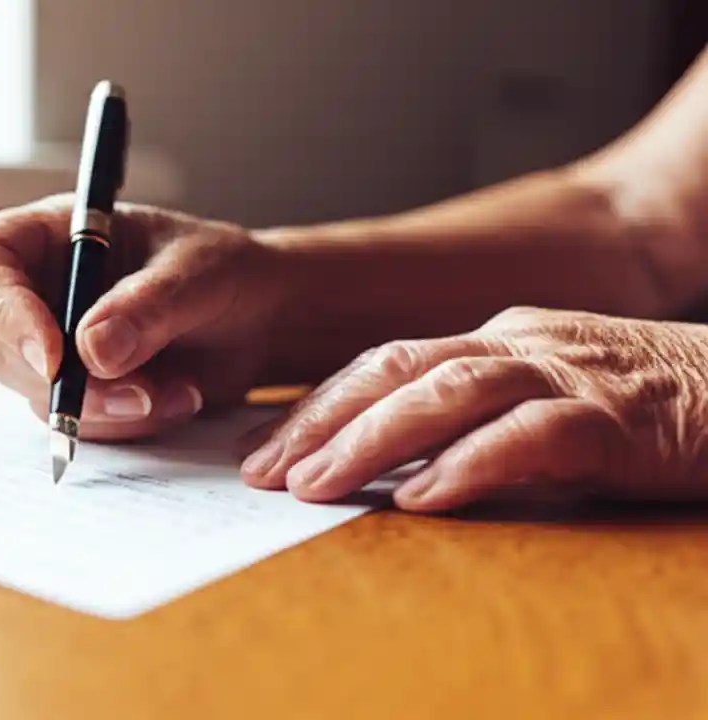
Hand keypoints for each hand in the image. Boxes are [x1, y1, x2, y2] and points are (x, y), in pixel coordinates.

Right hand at [0, 195, 285, 439]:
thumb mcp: (197, 273)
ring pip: (36, 396)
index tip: (50, 355)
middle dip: (64, 383)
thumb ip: (147, 305)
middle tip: (137, 395)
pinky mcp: (79, 393)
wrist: (260, 321)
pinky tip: (179, 400)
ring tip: (178, 392)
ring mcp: (53, 348)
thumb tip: (90, 351)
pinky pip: (77, 426)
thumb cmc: (225, 271)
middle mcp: (39, 291)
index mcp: (51, 235)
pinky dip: (129, 425)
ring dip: (104, 410)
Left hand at [241, 307, 707, 510]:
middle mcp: (518, 344)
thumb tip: (400, 473)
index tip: (264, 447)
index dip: (318, 405)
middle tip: (260, 471)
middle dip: (320, 420)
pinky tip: (421, 499)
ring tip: (314, 486)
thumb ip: (479, 423)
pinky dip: (469, 466)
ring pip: (446, 393)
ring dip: (371, 440)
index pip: (384, 363)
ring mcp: (567, 374)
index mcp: (497, 339)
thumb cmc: (652, 405)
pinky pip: (530, 438)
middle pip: (396, 370)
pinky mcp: (616, 418)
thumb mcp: (549, 401)